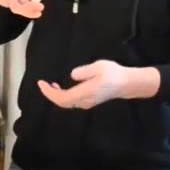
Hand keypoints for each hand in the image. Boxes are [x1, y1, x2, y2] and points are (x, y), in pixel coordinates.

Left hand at [38, 61, 157, 109]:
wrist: (127, 84)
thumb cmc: (114, 74)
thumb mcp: (99, 67)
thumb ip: (84, 72)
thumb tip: (73, 75)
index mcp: (85, 93)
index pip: (62, 98)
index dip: (49, 93)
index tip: (41, 83)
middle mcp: (84, 101)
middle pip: (62, 103)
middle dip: (51, 94)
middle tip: (43, 84)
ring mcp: (87, 103)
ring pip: (67, 103)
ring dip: (57, 95)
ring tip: (51, 84)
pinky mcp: (89, 101)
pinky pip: (72, 101)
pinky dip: (64, 95)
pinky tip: (62, 87)